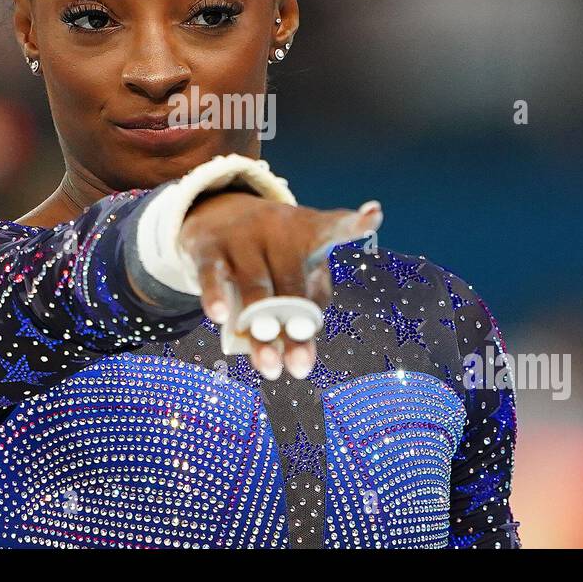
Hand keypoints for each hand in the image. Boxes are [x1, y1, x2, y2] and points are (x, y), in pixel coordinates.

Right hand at [179, 190, 383, 379]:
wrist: (216, 216)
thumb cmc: (271, 258)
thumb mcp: (297, 275)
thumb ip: (307, 314)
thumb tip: (298, 361)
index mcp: (308, 232)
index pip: (335, 227)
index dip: (356, 223)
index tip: (373, 214)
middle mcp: (277, 228)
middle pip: (292, 280)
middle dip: (295, 324)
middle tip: (299, 366)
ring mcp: (242, 235)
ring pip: (254, 285)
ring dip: (262, 328)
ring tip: (269, 367)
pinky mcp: (209, 247)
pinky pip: (212, 275)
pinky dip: (216, 297)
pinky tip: (220, 316)